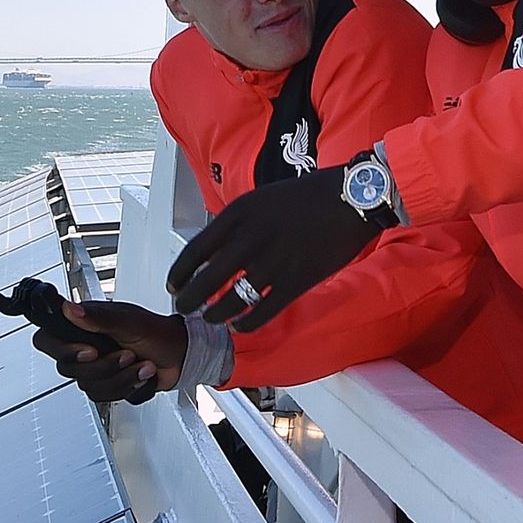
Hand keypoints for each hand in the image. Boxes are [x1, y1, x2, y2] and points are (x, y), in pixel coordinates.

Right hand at [30, 300, 183, 403]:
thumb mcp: (130, 321)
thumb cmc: (159, 333)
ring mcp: (96, 368)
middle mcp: (85, 347)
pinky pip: (105, 397)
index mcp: (84, 326)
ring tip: (140, 363)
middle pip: (69, 369)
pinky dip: (127, 387)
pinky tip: (142, 374)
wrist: (181, 355)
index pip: (47, 339)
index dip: (61, 350)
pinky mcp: (108, 385)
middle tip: (127, 353)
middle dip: (104, 366)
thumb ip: (98, 317)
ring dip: (121, 377)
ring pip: (89, 386)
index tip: (88, 351)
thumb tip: (69, 308)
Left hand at [166, 165, 380, 330]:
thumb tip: (214, 254)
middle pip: (205, 282)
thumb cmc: (305, 197)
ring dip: (215, 315)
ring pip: (230, 302)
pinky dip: (246, 324)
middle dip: (189, 301)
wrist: (350, 198)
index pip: (194, 251)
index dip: (179, 274)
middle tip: (184, 309)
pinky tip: (240, 326)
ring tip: (211, 319)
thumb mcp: (260, 200)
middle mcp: (250, 239)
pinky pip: (262, 312)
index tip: (173, 286)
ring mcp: (273, 262)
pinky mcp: (297, 281)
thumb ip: (236, 226)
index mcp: (238, 215)